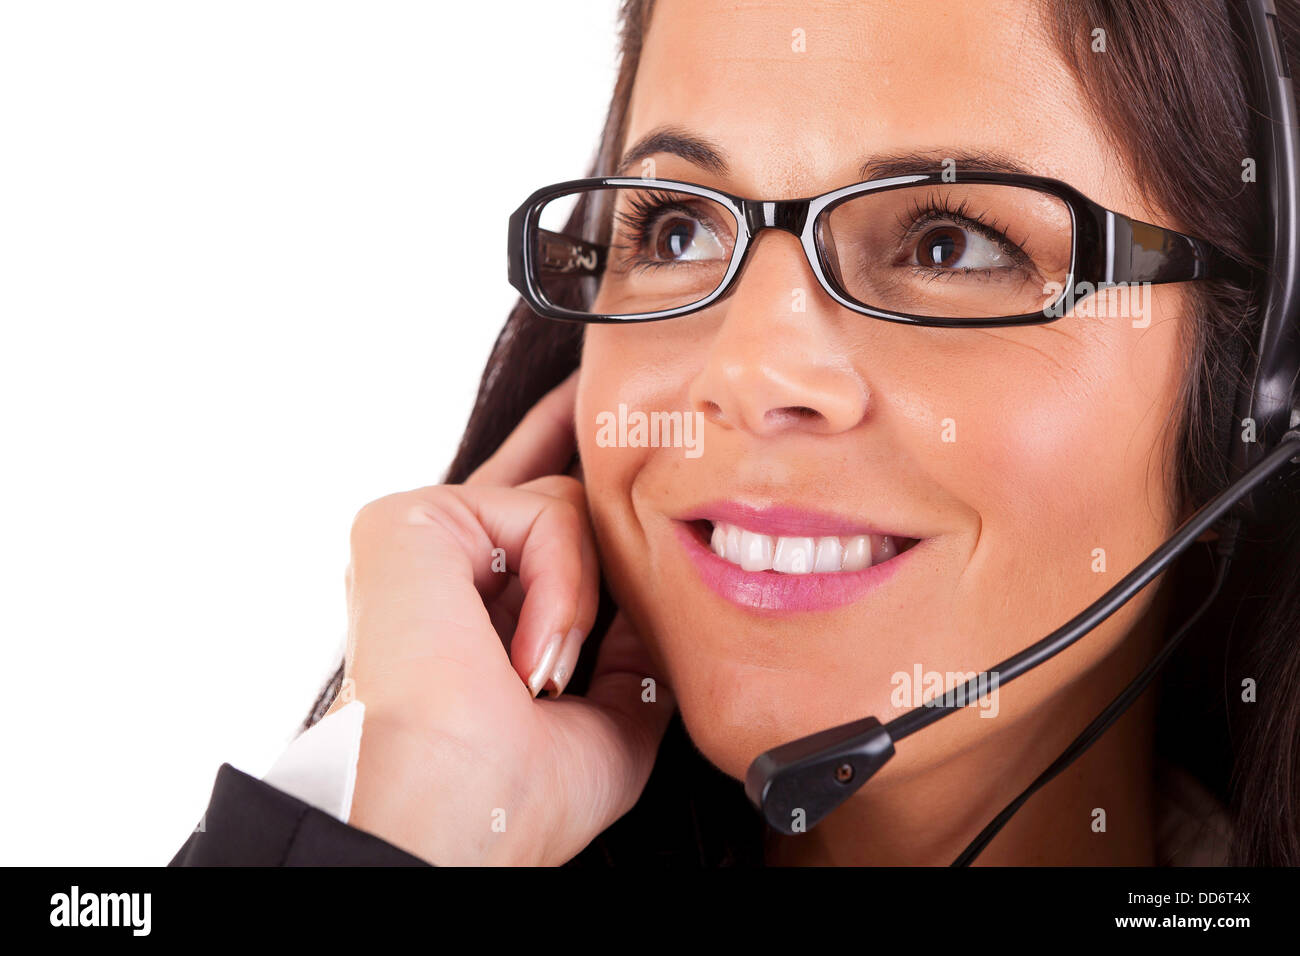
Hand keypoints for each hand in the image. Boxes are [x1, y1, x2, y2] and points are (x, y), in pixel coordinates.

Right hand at [332, 372, 675, 864]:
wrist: (460, 809)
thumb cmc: (522, 793)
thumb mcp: (610, 720)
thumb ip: (628, 654)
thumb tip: (650, 608)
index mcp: (480, 615)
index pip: (533, 530)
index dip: (571, 476)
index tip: (605, 431)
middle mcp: (447, 570)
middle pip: (532, 477)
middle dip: (570, 429)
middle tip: (596, 390)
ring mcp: (427, 540)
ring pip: (561, 506)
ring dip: (579, 603)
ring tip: (538, 680)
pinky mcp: (411, 520)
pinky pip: (538, 510)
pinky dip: (559, 585)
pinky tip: (525, 658)